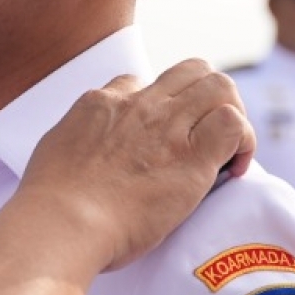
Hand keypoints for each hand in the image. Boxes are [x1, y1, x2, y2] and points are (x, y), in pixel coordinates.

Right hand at [20, 59, 254, 272]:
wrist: (62, 223)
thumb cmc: (51, 206)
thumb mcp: (54, 152)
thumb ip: (79, 140)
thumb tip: (89, 151)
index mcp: (101, 104)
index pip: (140, 84)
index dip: (159, 106)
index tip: (161, 137)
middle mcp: (138, 105)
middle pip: (190, 71)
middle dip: (206, 96)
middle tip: (205, 134)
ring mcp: (167, 126)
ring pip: (220, 86)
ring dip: (231, 112)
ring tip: (227, 149)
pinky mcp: (192, 158)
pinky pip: (233, 124)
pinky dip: (243, 141)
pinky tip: (235, 168)